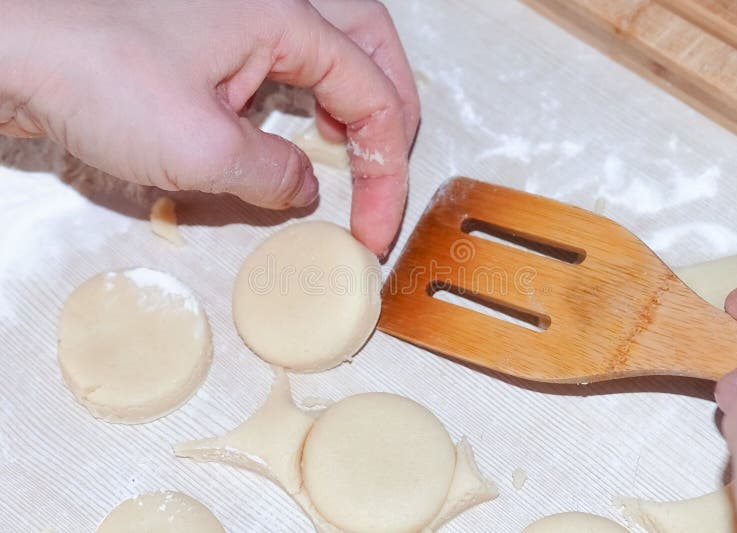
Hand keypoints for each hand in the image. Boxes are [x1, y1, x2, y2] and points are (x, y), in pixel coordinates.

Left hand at [0, 0, 418, 254]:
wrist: (12, 48)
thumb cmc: (89, 74)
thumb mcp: (199, 150)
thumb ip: (272, 175)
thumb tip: (304, 189)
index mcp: (283, 16)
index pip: (371, 93)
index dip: (384, 169)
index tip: (372, 227)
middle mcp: (271, 2)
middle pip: (368, 44)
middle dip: (390, 111)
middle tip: (390, 166)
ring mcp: (240, 11)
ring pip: (332, 43)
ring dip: (355, 95)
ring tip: (356, 148)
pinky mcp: (210, 31)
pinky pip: (284, 56)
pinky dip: (309, 92)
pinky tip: (298, 126)